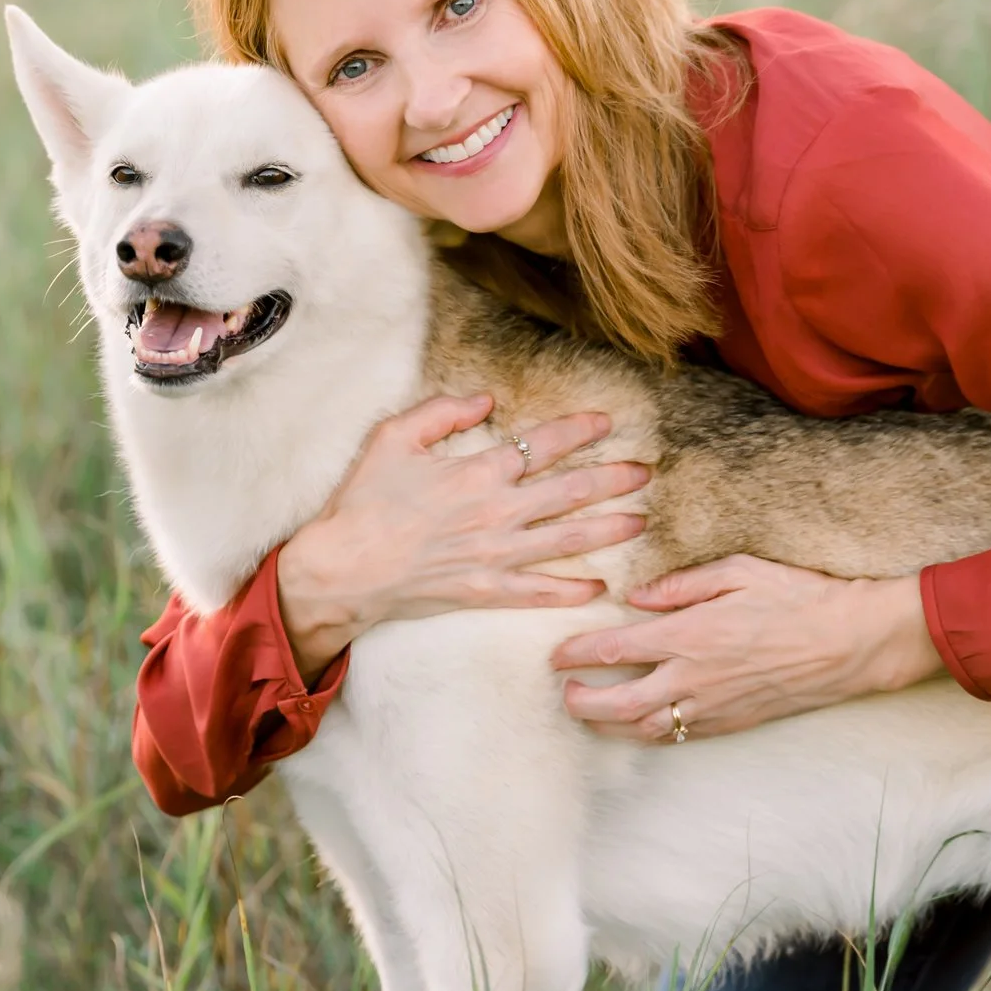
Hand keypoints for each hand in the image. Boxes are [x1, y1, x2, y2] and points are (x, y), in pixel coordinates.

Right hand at [276, 393, 651, 679]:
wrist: (344, 567)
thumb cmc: (364, 500)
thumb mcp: (393, 438)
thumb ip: (442, 412)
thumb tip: (486, 398)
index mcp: (478, 471)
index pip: (543, 444)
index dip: (579, 430)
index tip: (607, 422)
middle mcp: (498, 512)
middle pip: (571, 492)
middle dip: (613, 479)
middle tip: (646, 473)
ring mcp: (496, 555)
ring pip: (568, 540)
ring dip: (608, 530)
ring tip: (640, 521)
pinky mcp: (487, 591)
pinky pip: (540, 591)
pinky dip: (572, 590)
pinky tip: (599, 587)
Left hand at [547, 556, 943, 742]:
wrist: (853, 642)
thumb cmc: (799, 597)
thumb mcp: (738, 570)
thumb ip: (680, 586)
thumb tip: (637, 596)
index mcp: (690, 635)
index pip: (615, 650)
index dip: (577, 655)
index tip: (556, 656)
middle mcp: (695, 678)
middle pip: (619, 704)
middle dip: (583, 702)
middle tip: (565, 693)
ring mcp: (715, 706)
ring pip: (646, 729)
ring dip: (610, 726)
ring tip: (590, 714)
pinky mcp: (735, 723)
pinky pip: (681, 737)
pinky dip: (650, 736)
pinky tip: (639, 727)